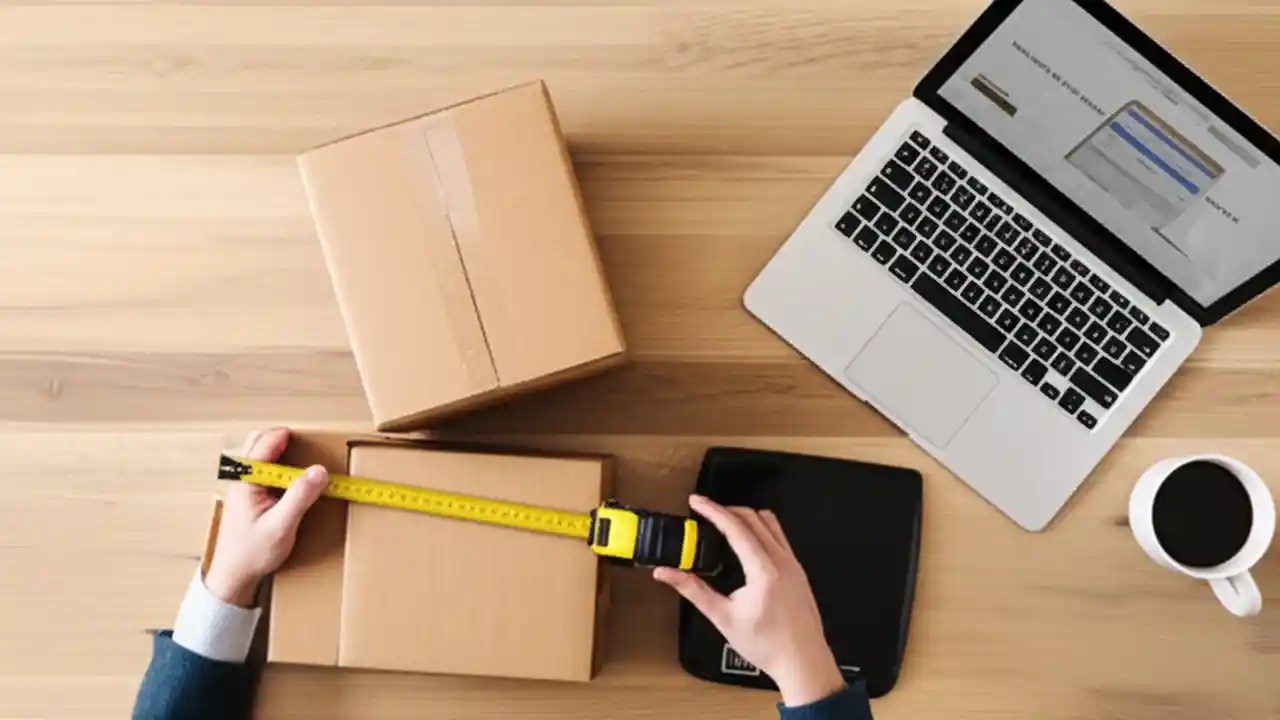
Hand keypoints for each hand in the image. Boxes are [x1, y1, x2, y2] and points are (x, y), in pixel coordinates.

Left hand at [203, 428, 329, 606]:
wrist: (232, 578)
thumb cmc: (252, 554)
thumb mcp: (281, 526)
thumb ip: (300, 496)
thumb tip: (319, 470)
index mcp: (246, 482)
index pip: (265, 444)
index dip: (288, 436)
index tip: (312, 437)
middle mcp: (241, 480)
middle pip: (259, 443)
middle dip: (282, 439)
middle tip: (307, 446)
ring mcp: (242, 488)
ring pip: (260, 456)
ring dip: (279, 453)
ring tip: (302, 462)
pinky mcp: (247, 498)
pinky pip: (262, 472)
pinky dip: (278, 468)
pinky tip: (291, 483)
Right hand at [654, 495, 844, 707]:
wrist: (802, 662)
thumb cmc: (767, 645)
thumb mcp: (723, 617)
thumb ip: (693, 590)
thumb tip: (666, 573)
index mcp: (764, 570)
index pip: (735, 527)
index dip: (713, 510)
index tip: (696, 502)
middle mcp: (782, 561)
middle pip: (753, 518)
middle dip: (726, 509)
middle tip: (705, 510)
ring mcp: (794, 564)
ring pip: (770, 523)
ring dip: (746, 516)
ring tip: (724, 521)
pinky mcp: (799, 571)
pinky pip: (780, 536)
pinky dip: (760, 529)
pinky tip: (748, 541)